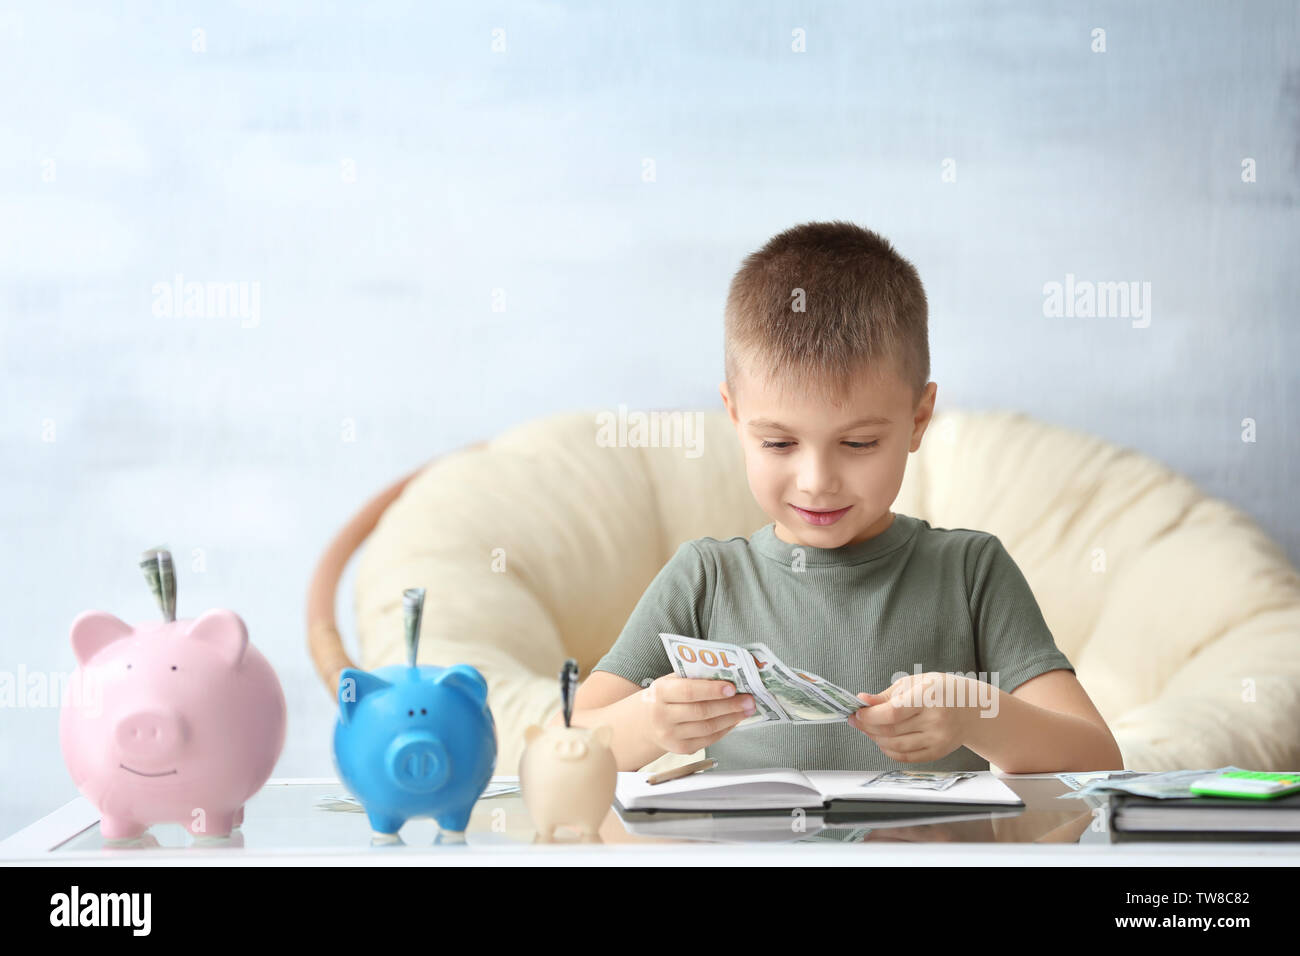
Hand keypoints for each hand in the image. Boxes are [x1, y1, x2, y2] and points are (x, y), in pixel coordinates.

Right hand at [639, 676, 755, 754]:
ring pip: (707, 727)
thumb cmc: (664, 697)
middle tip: (748, 700)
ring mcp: (671, 735)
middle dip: (729, 706)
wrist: (645, 722)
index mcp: (660, 693)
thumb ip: (693, 677)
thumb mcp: (670, 681)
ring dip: (731, 718)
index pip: (689, 692)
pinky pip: (708, 740)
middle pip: (701, 712)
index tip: (732, 688)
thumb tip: (726, 675)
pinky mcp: (680, 749)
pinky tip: (734, 720)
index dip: (712, 690)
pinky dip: (724, 729)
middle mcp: (662, 716)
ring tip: (746, 709)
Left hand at [846, 672, 978, 762]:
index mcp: (930, 697)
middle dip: (868, 726)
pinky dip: (889, 751)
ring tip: (867, 729)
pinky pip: (907, 757)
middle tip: (856, 720)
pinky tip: (882, 740)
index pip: (893, 713)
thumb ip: (888, 694)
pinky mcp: (939, 752)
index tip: (857, 712)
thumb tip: (862, 701)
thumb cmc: (942, 690)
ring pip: (897, 746)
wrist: (973, 708)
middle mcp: (936, 720)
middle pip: (892, 730)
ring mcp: (939, 739)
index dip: (870, 716)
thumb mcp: (917, 682)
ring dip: (876, 739)